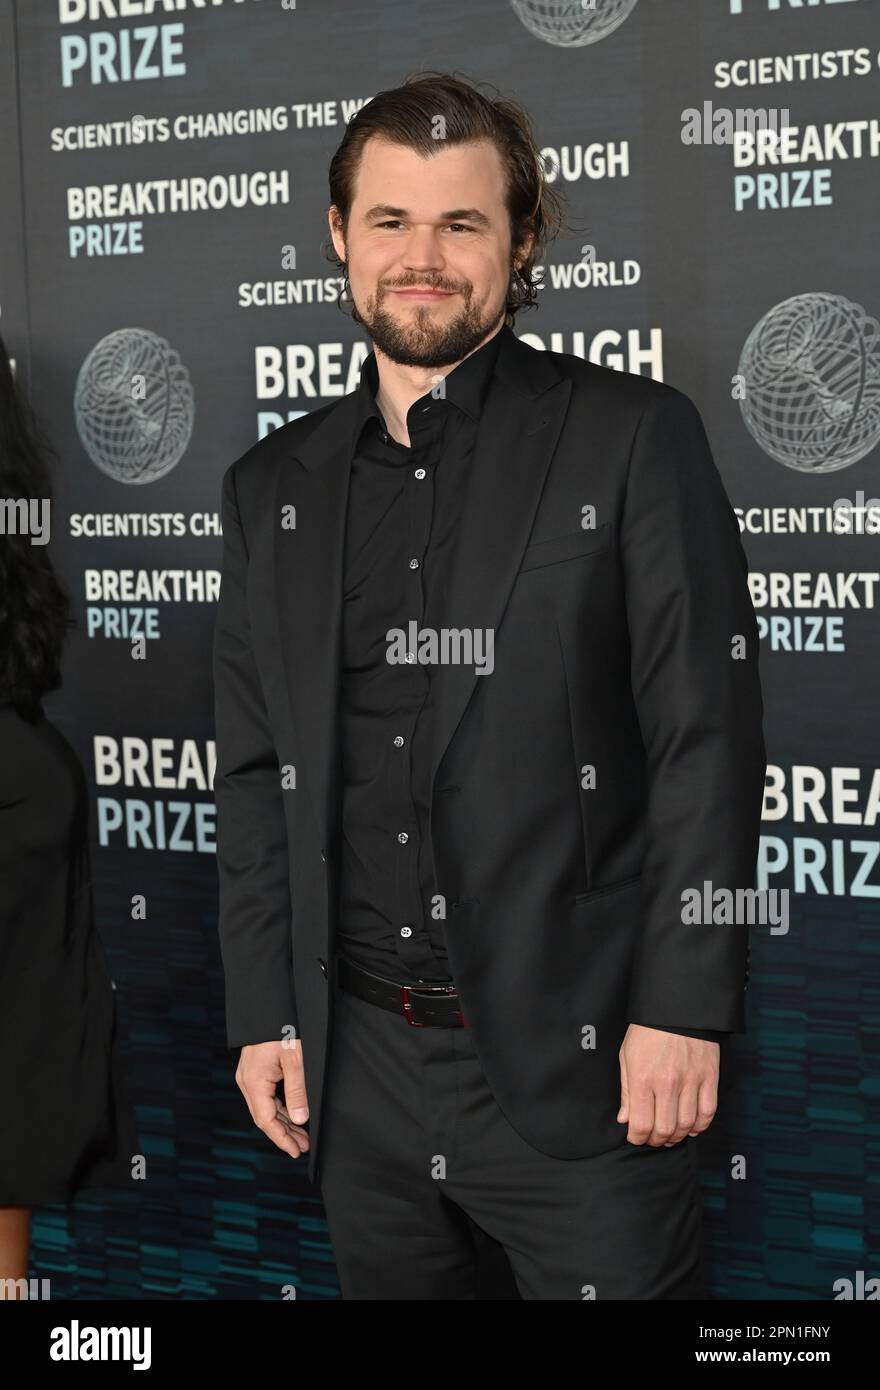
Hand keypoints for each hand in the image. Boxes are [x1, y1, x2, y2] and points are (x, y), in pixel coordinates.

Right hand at [235, 1038, 309, 1158]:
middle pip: (264, 1116)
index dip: (282, 1139)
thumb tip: (299, 1120)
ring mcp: (249, 1074)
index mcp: (254, 1082)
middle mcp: (247, 1080)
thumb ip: (297, 1091)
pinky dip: (279, 1106)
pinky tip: (292, 1112)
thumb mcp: (296, 1060)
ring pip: (265, 1106)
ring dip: (283, 1120)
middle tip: (304, 1146)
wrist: (270, 1003)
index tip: (296, 1151)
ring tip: (301, 1134)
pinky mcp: (254, 1068)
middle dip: (284, 1133)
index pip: (266, 1121)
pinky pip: (265, 1094)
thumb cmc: (283, 1028)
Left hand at [617, 1024, 718, 1146]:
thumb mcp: (627, 1056)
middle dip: (656, 1141)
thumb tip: (625, 1119)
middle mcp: (667, 1083)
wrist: (677, 1007)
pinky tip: (692, 1127)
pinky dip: (700, 1125)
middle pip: (665, 1130)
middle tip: (653, 1139)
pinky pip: (708, 1112)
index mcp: (643, 1078)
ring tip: (671, 1135)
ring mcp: (691, 1081)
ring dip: (678, 1136)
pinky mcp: (709, 1077)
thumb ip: (626, 1091)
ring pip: (687, 1125)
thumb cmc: (648, 1031)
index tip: (636, 1137)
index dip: (637, 1138)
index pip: (641, 1125)